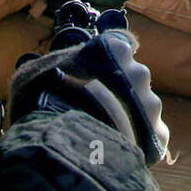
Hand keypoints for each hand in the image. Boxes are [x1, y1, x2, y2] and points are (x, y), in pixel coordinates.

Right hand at [9, 29, 168, 165]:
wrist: (66, 143)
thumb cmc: (45, 102)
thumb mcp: (33, 73)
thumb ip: (50, 67)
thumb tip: (46, 71)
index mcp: (113, 49)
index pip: (122, 42)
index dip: (112, 56)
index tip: (104, 68)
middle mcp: (137, 71)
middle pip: (131, 78)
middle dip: (118, 91)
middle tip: (96, 109)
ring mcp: (150, 102)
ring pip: (142, 107)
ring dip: (128, 117)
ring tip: (104, 133)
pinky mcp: (157, 133)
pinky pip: (151, 135)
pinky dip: (137, 140)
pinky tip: (116, 147)